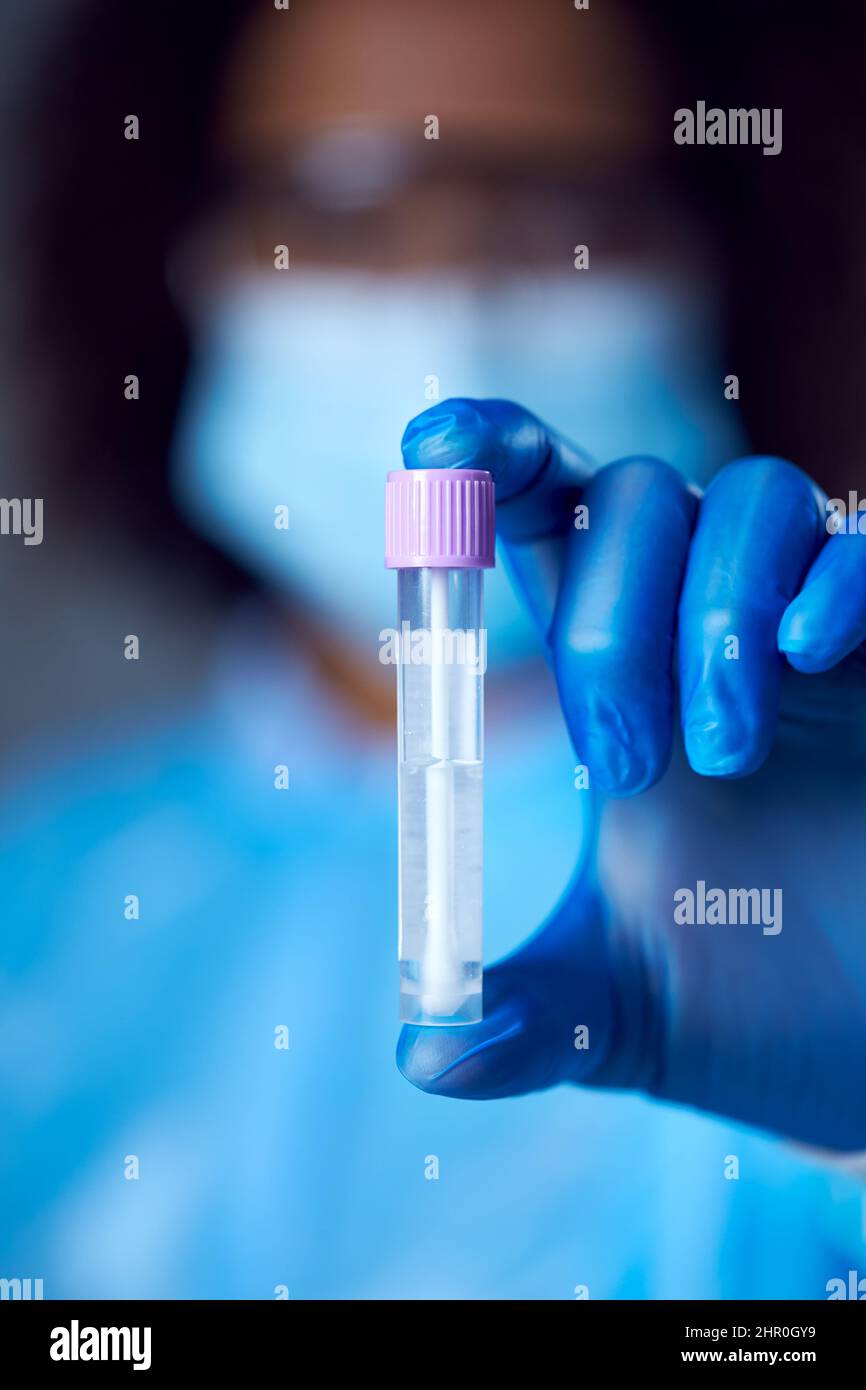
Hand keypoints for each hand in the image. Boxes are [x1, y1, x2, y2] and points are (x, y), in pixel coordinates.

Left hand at [396, 398, 865, 1150]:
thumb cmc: (749, 1002)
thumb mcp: (609, 1014)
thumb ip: (520, 1022)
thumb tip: (425, 1055)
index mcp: (611, 683)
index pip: (536, 520)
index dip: (484, 460)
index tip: (434, 448)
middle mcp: (704, 629)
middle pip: (626, 496)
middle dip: (604, 621)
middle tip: (622, 766)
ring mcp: (815, 630)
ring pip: (746, 496)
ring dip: (712, 613)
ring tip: (726, 752)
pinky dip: (836, 580)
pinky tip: (814, 658)